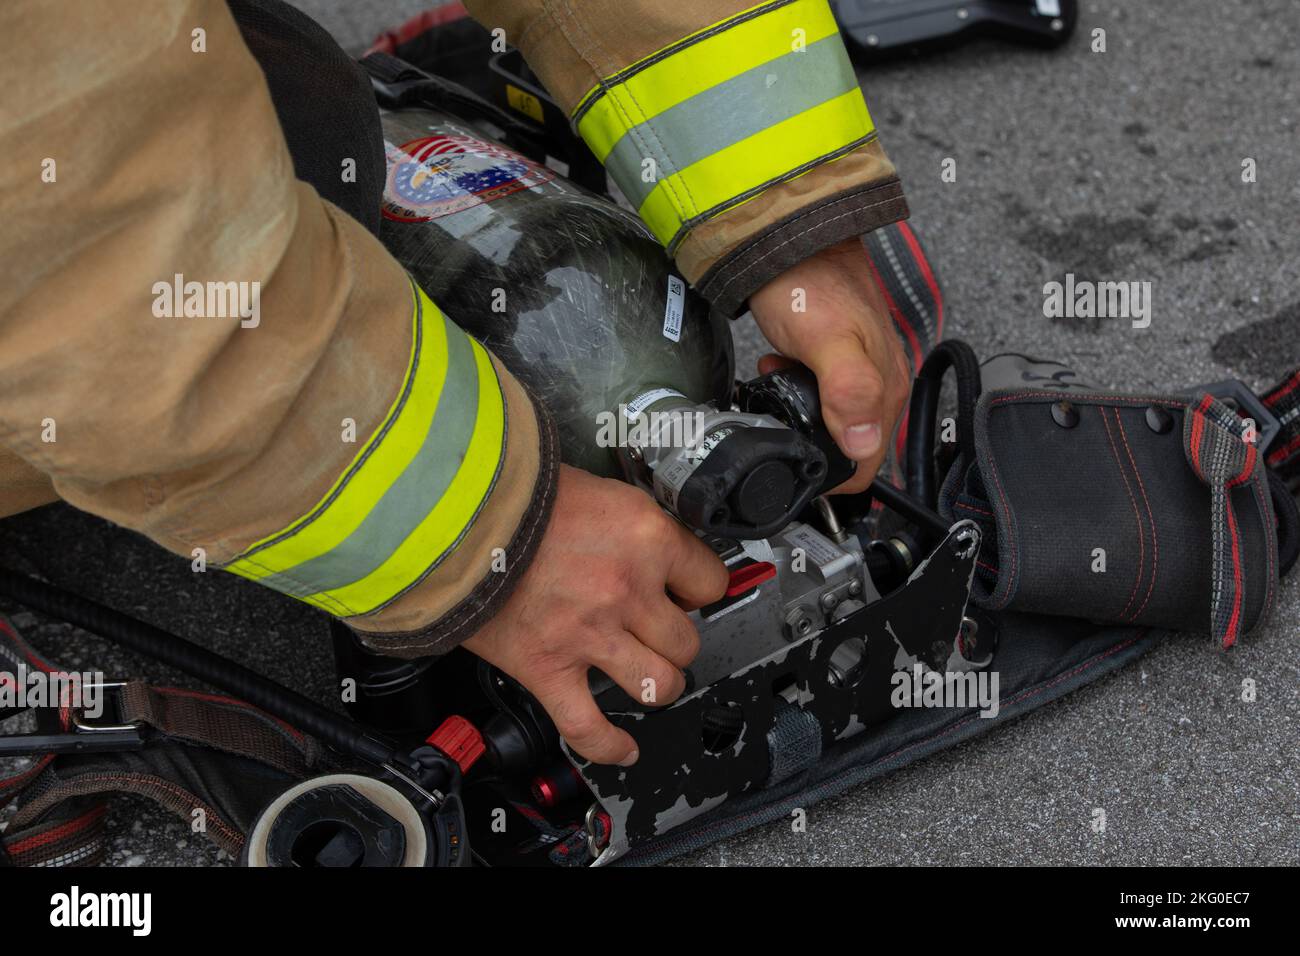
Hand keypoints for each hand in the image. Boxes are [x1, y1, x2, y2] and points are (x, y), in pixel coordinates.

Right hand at [462, 465, 728, 765]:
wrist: (449, 515)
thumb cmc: (514, 494)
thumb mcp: (597, 489)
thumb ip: (630, 525)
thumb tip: (649, 546)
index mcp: (644, 538)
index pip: (709, 581)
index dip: (698, 589)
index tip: (687, 593)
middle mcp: (625, 589)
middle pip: (686, 641)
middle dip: (675, 639)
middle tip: (658, 631)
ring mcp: (590, 634)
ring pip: (658, 685)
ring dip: (657, 685)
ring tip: (647, 677)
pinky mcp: (548, 668)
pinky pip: (589, 726)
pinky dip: (609, 745)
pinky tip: (623, 748)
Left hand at [748, 237, 911, 492]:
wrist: (793, 235)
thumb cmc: (808, 282)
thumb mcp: (827, 341)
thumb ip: (849, 392)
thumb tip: (863, 444)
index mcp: (885, 389)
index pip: (866, 467)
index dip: (829, 476)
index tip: (795, 459)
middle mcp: (880, 384)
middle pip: (849, 447)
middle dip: (810, 440)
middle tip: (782, 413)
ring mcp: (859, 370)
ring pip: (831, 421)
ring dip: (800, 415)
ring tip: (778, 386)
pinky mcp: (837, 357)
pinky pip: (819, 395)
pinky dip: (794, 391)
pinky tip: (779, 369)